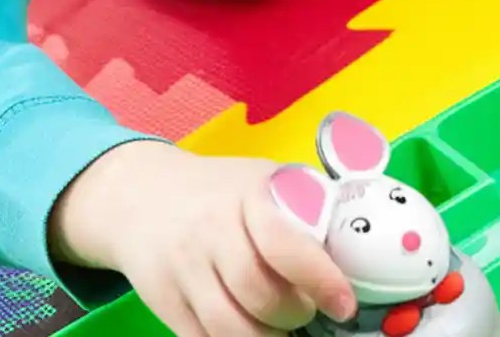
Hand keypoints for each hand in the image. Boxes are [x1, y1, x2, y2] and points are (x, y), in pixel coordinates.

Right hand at [49, 141, 355, 335]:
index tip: (343, 304)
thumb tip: (360, 250)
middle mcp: (210, 232)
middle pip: (260, 296)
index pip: (284, 244)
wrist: (139, 195)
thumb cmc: (219, 191)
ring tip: (281, 327)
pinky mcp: (163, 302)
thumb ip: (306, 208)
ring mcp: (183, 270)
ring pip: (231, 328)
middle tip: (307, 310)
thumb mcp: (263, 179)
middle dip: (295, 315)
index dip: (320, 280)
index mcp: (247, 196)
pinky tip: (250, 331)